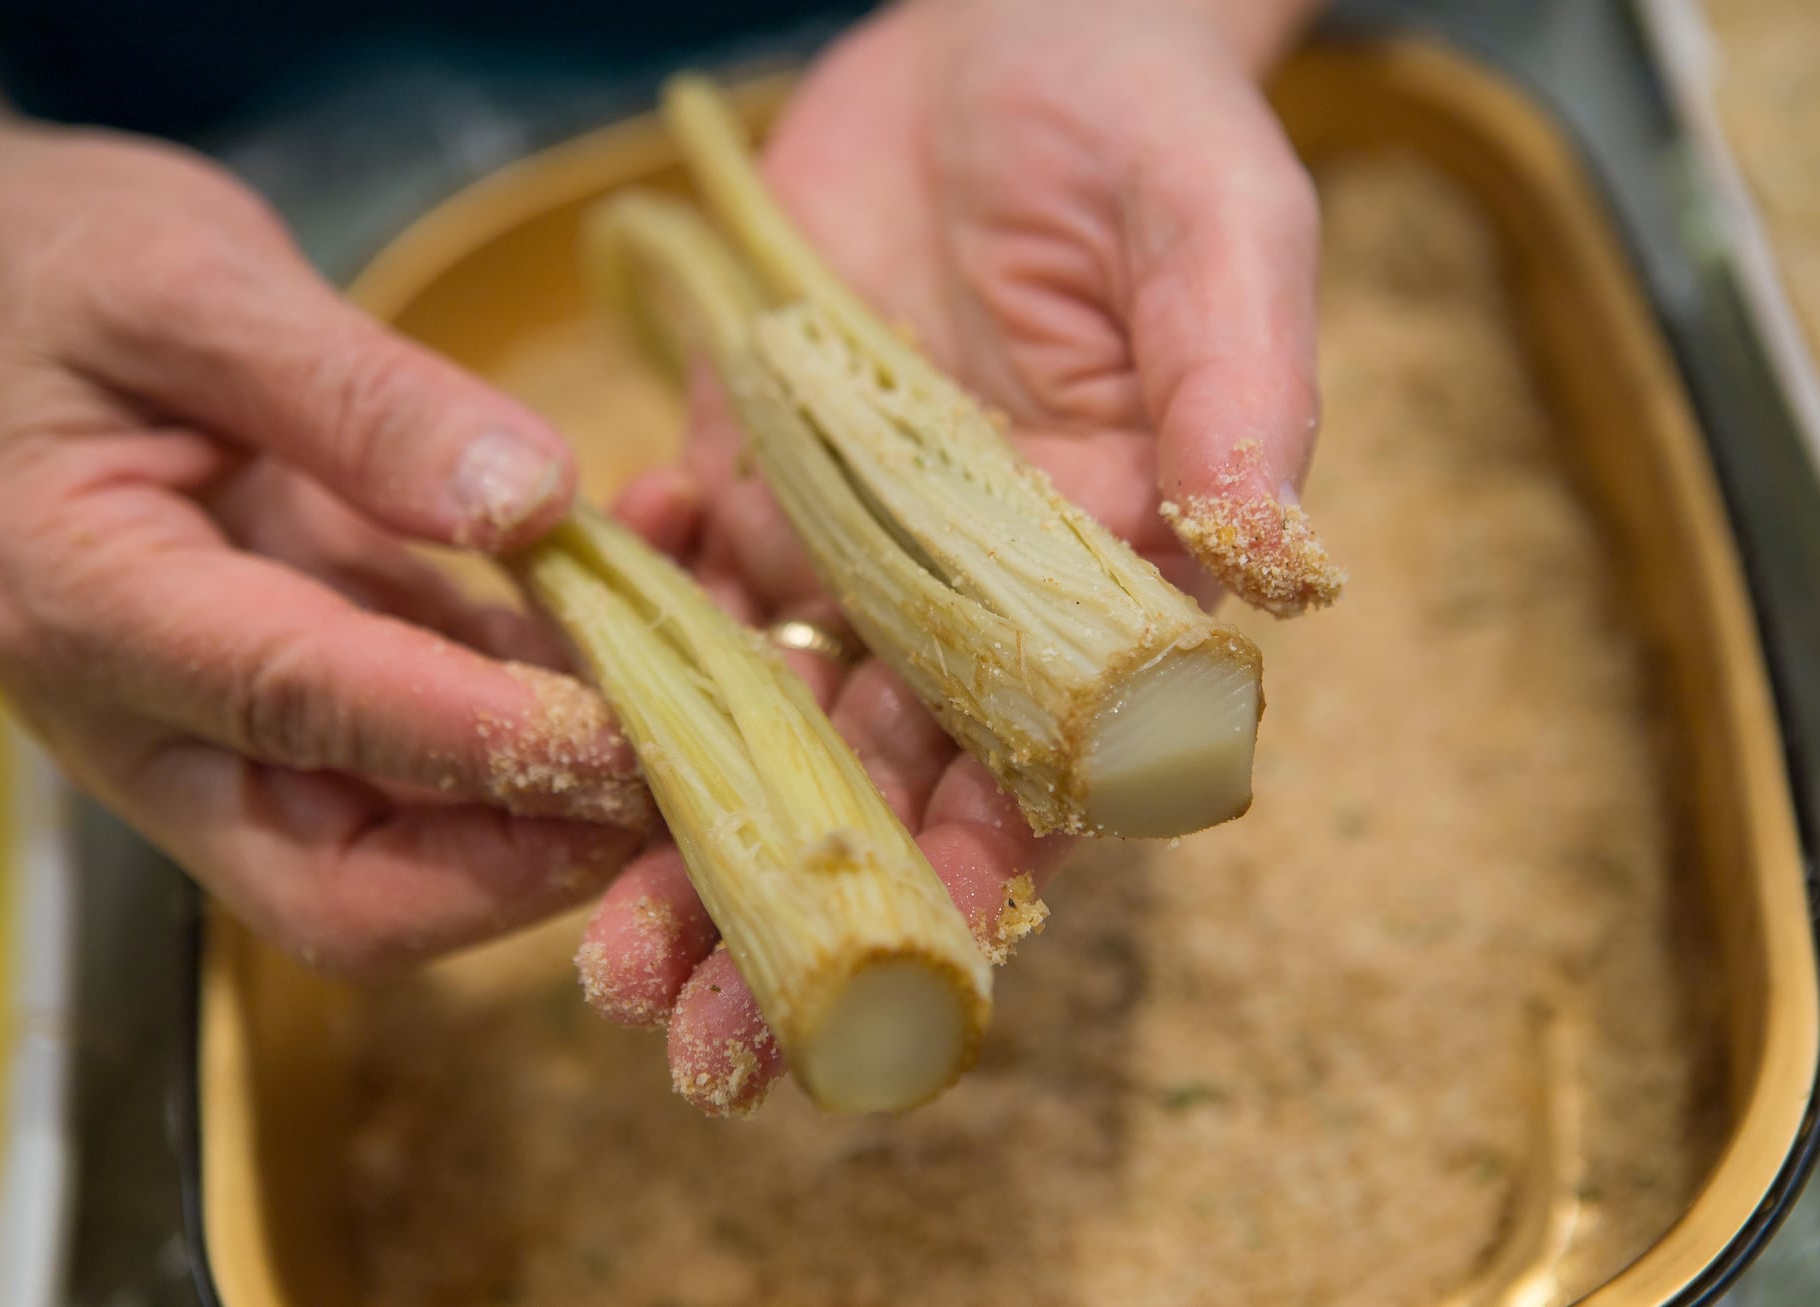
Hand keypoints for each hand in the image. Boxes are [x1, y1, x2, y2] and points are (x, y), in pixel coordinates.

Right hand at [0, 117, 657, 973]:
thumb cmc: (43, 263)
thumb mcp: (185, 280)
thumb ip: (353, 391)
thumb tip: (529, 499)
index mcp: (84, 600)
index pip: (301, 707)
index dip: (483, 735)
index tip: (638, 726)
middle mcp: (143, 714)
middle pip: (344, 885)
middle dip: (523, 860)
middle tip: (680, 780)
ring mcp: (217, 727)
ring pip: (402, 847)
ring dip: (561, 794)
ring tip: (703, 686)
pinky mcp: (285, 698)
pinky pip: (426, 752)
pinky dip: (540, 707)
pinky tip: (640, 609)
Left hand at [590, 0, 1332, 1112]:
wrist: (1011, 29)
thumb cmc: (1148, 131)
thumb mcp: (1221, 238)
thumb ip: (1240, 392)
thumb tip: (1265, 559)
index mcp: (1097, 579)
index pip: (1043, 762)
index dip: (977, 876)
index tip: (906, 987)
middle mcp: (967, 595)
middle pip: (884, 785)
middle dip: (803, 917)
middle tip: (710, 1058)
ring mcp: (847, 541)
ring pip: (766, 725)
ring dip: (690, 845)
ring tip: (612, 977)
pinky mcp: (748, 471)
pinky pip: (677, 587)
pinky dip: (624, 665)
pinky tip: (555, 743)